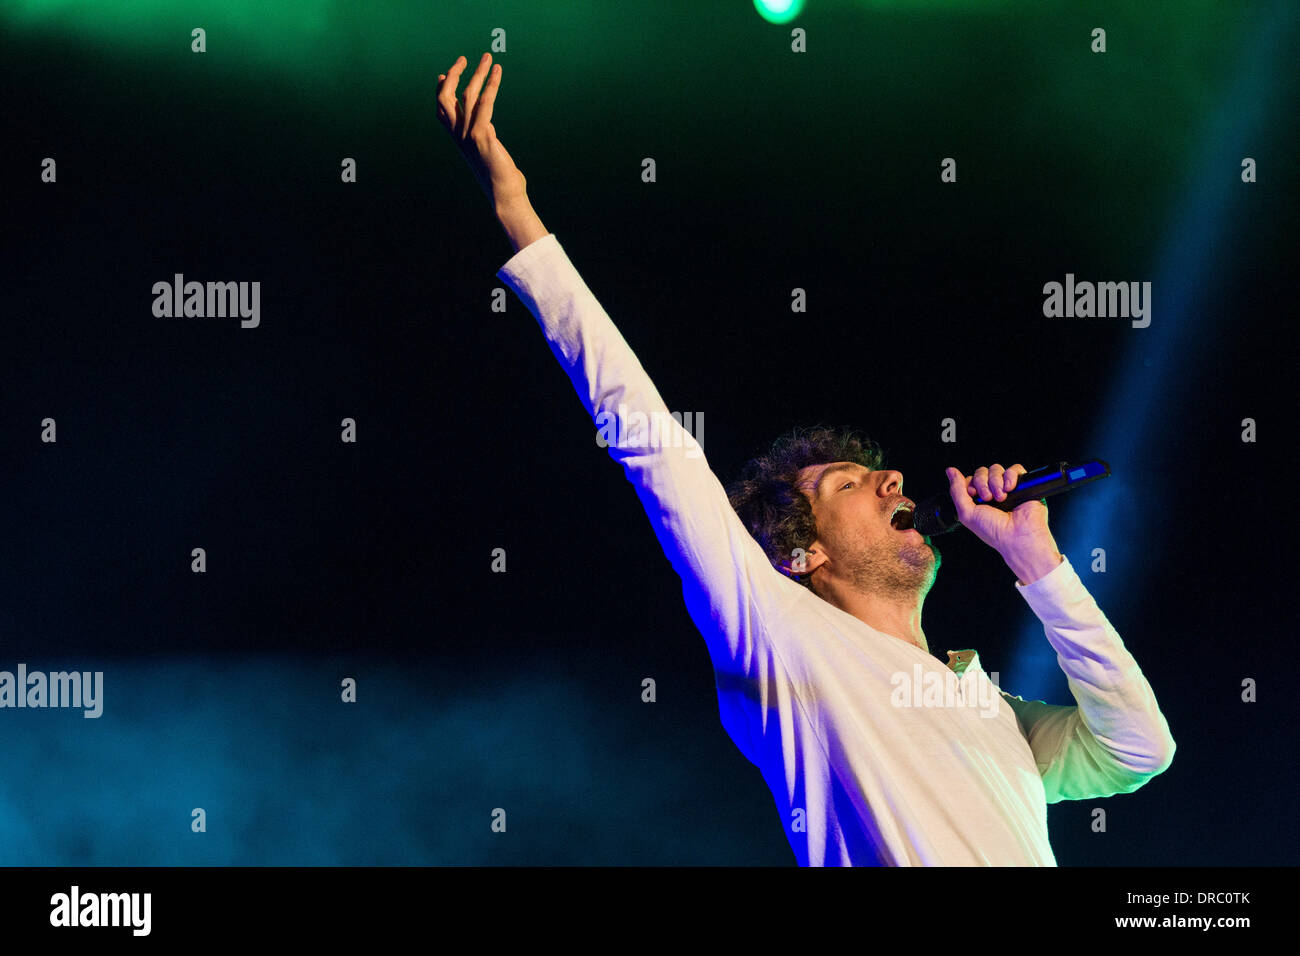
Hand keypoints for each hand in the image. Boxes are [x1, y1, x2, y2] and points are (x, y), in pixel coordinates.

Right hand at [437, 53, 527, 208]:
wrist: (504, 196)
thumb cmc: (500, 177)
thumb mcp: (487, 152)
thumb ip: (484, 135)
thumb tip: (486, 123)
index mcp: (457, 140)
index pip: (441, 110)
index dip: (441, 90)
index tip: (445, 74)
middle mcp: (459, 137)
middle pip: (446, 98)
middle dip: (454, 75)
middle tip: (464, 59)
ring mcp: (468, 136)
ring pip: (467, 95)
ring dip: (479, 73)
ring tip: (489, 58)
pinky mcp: (482, 137)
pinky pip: (485, 104)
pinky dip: (492, 86)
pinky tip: (498, 73)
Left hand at [945, 464, 1061, 583]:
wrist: (1018, 536)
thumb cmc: (993, 531)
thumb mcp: (966, 513)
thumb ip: (956, 491)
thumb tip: (950, 471)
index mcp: (978, 501)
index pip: (970, 479)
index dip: (970, 483)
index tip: (973, 494)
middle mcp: (992, 493)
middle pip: (982, 472)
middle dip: (982, 482)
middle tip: (988, 498)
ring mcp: (1007, 488)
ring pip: (996, 469)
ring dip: (995, 481)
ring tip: (1001, 497)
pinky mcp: (1023, 485)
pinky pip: (1014, 469)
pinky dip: (1010, 476)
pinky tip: (1010, 489)